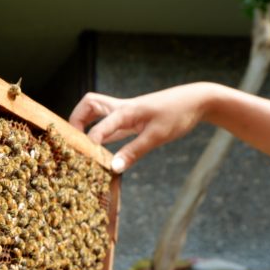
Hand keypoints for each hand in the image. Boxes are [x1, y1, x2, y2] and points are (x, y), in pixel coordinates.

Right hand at [69, 83, 216, 172]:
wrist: (197, 100)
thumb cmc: (178, 115)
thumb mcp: (157, 136)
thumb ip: (134, 152)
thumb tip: (113, 168)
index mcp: (127, 111)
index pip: (101, 124)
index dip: (91, 139)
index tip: (84, 155)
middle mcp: (122, 108)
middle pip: (89, 104)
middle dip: (76, 119)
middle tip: (72, 139)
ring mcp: (126, 113)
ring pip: (97, 112)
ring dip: (85, 123)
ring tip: (79, 143)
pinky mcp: (133, 119)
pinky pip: (110, 123)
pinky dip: (101, 132)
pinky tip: (100, 147)